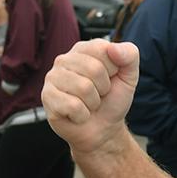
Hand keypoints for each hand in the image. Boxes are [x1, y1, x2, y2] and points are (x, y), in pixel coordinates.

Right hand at [42, 40, 140, 154]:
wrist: (103, 129)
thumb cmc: (112, 100)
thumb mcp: (129, 76)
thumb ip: (129, 55)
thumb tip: (113, 48)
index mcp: (84, 49)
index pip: (103, 49)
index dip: (113, 69)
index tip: (109, 78)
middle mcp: (65, 59)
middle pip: (94, 69)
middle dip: (104, 88)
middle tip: (98, 94)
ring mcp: (53, 77)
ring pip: (84, 87)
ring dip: (93, 102)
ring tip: (88, 104)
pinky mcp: (47, 97)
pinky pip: (73, 105)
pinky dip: (82, 115)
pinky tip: (77, 114)